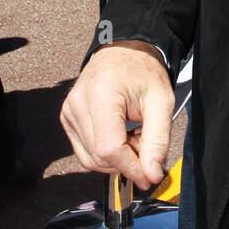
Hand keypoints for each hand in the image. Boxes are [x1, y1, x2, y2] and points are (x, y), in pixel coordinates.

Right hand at [60, 42, 173, 191]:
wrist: (124, 52)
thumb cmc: (144, 72)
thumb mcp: (161, 102)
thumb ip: (158, 140)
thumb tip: (151, 175)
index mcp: (101, 95)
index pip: (109, 148)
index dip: (130, 168)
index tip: (149, 176)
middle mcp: (77, 104)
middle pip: (99, 156)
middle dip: (127, 162)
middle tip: (147, 147)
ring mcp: (68, 112)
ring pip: (90, 158)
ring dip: (116, 159)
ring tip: (135, 137)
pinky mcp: (67, 118)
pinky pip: (84, 151)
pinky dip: (105, 152)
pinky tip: (121, 135)